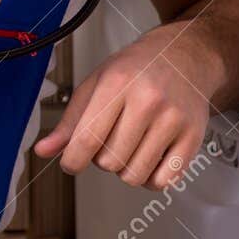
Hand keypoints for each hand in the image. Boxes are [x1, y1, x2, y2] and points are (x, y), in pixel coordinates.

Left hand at [31, 22, 218, 190]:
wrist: (182, 57)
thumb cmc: (136, 69)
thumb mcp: (95, 83)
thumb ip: (70, 121)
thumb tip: (44, 150)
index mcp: (117, 83)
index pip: (87, 138)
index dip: (72, 161)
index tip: (71, 163)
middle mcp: (147, 100)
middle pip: (109, 161)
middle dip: (101, 159)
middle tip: (109, 139)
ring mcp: (173, 120)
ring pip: (134, 175)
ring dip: (125, 170)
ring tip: (129, 147)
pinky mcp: (193, 137)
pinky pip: (163, 181)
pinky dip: (150, 179)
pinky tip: (148, 158)